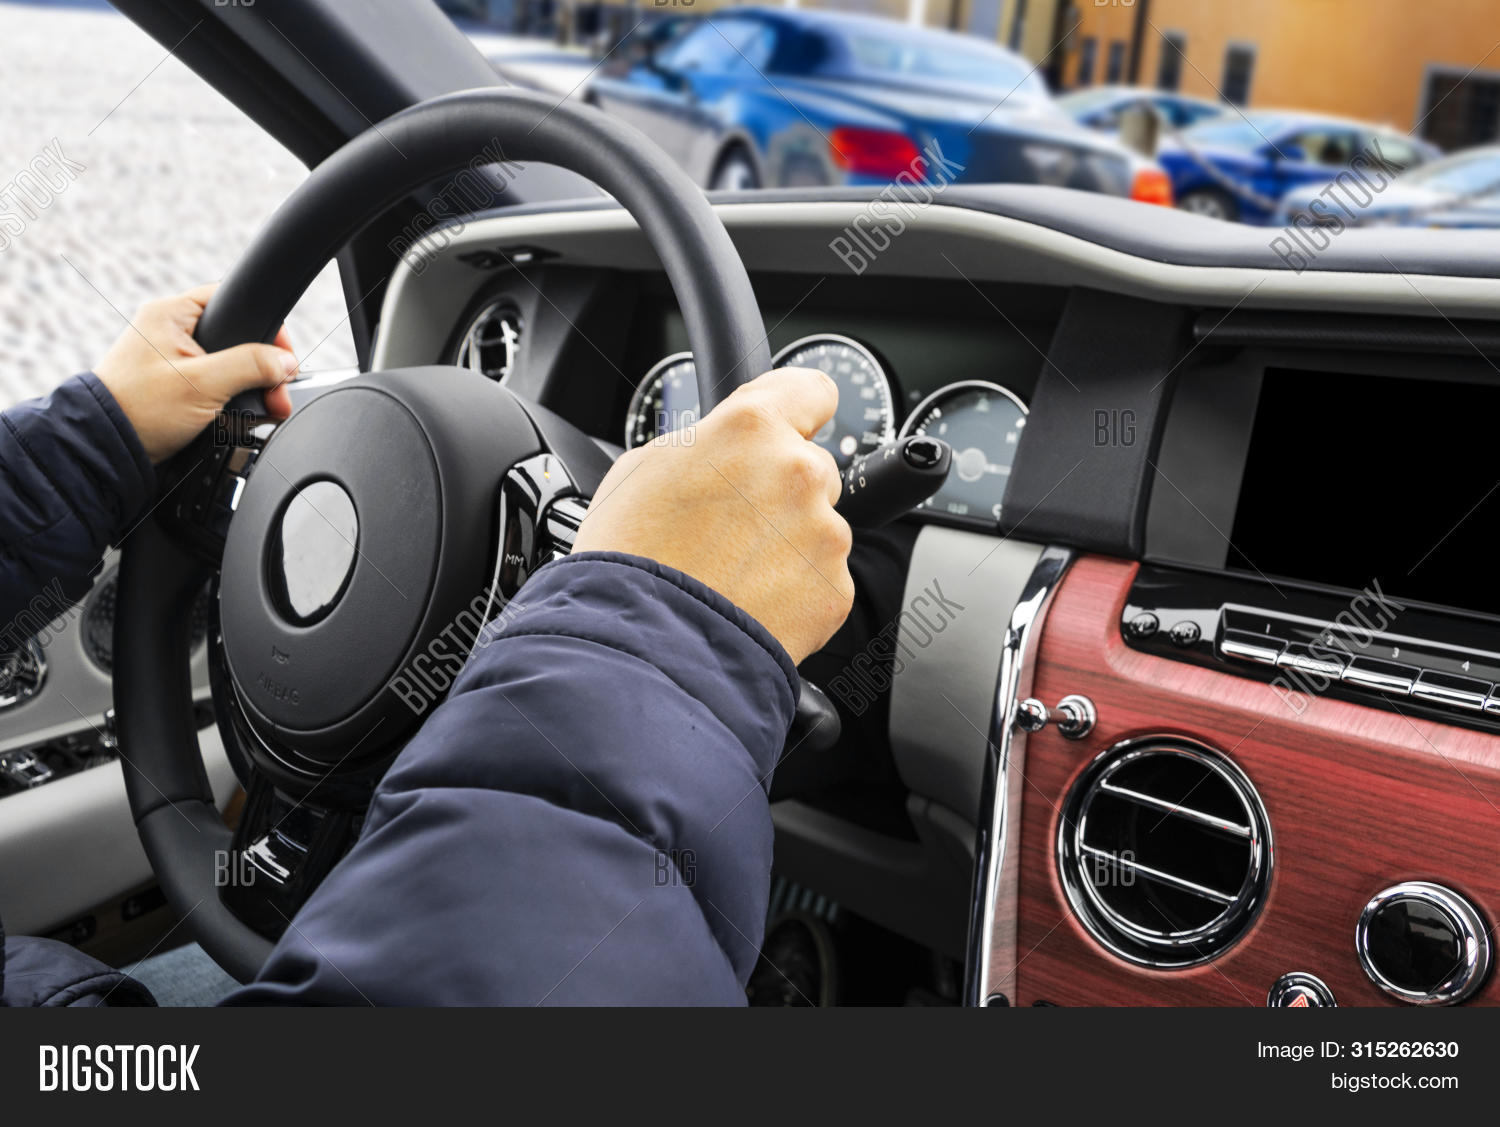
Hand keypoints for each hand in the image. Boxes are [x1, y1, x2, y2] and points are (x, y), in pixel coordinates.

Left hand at [93, 283, 297, 462]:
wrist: (106, 448)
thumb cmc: (138, 410)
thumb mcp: (203, 384)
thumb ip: (250, 366)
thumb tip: (286, 363)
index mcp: (171, 314)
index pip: (233, 300)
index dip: (265, 328)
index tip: (282, 358)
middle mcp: (171, 330)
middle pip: (238, 337)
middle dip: (263, 368)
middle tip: (275, 395)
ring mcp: (173, 358)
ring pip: (230, 364)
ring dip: (250, 387)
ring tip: (260, 408)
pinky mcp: (176, 384)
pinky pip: (217, 384)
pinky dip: (232, 399)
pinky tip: (237, 416)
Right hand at [573, 367, 853, 664]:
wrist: (645, 646)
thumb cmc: (631, 558)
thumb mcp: (643, 468)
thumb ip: (705, 444)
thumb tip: (721, 448)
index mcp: (752, 428)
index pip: (812, 389)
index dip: (799, 408)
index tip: (795, 422)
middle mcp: (798, 472)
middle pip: (812, 467)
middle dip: (781, 491)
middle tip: (731, 526)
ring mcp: (823, 533)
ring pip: (818, 527)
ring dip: (787, 544)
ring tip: (732, 573)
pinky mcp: (834, 588)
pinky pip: (821, 580)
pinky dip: (794, 591)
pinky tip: (749, 602)